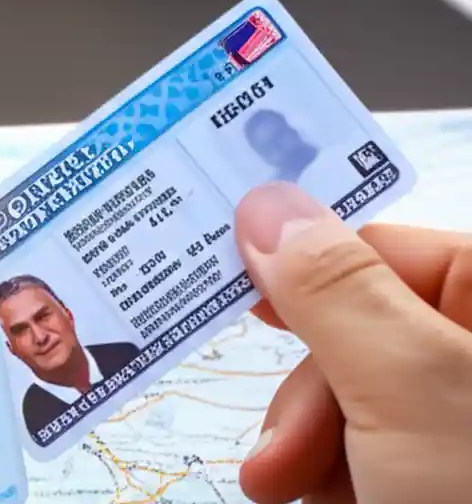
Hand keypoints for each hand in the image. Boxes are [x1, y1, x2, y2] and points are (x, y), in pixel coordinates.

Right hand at [234, 182, 471, 503]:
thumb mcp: (411, 390)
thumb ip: (335, 289)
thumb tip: (267, 204)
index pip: (392, 250)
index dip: (309, 263)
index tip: (230, 279)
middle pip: (357, 334)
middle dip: (308, 395)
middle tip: (277, 457)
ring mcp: (456, 427)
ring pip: (349, 401)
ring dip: (306, 446)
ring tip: (287, 491)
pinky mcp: (431, 479)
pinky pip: (360, 454)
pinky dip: (329, 480)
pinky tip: (323, 503)